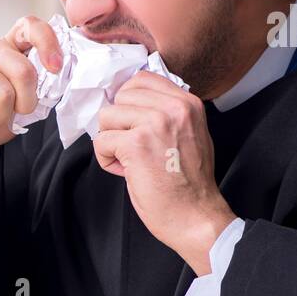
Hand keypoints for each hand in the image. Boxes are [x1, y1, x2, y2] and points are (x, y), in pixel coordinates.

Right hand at [0, 16, 62, 205]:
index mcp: (7, 48)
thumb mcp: (20, 105)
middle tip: (12, 112)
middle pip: (23, 70)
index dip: (48, 43)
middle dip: (25, 102)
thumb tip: (57, 78)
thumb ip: (37, 89)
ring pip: (3, 93)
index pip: (30, 26)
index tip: (55, 68)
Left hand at [93, 70, 236, 273]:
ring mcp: (154, 123)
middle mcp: (173, 108)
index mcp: (187, 103)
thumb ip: (166, 113)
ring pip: (107, 116)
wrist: (195, 216)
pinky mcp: (136, 144)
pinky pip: (101, 140)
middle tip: (133, 147)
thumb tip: (130, 103)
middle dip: (119, 123)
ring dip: (111, 141)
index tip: (131, 124)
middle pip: (120, 96)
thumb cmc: (188, 183)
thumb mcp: (189, 134)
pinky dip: (106, 159)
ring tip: (130, 160)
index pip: (141, 79)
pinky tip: (126, 171)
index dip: (128, 102)